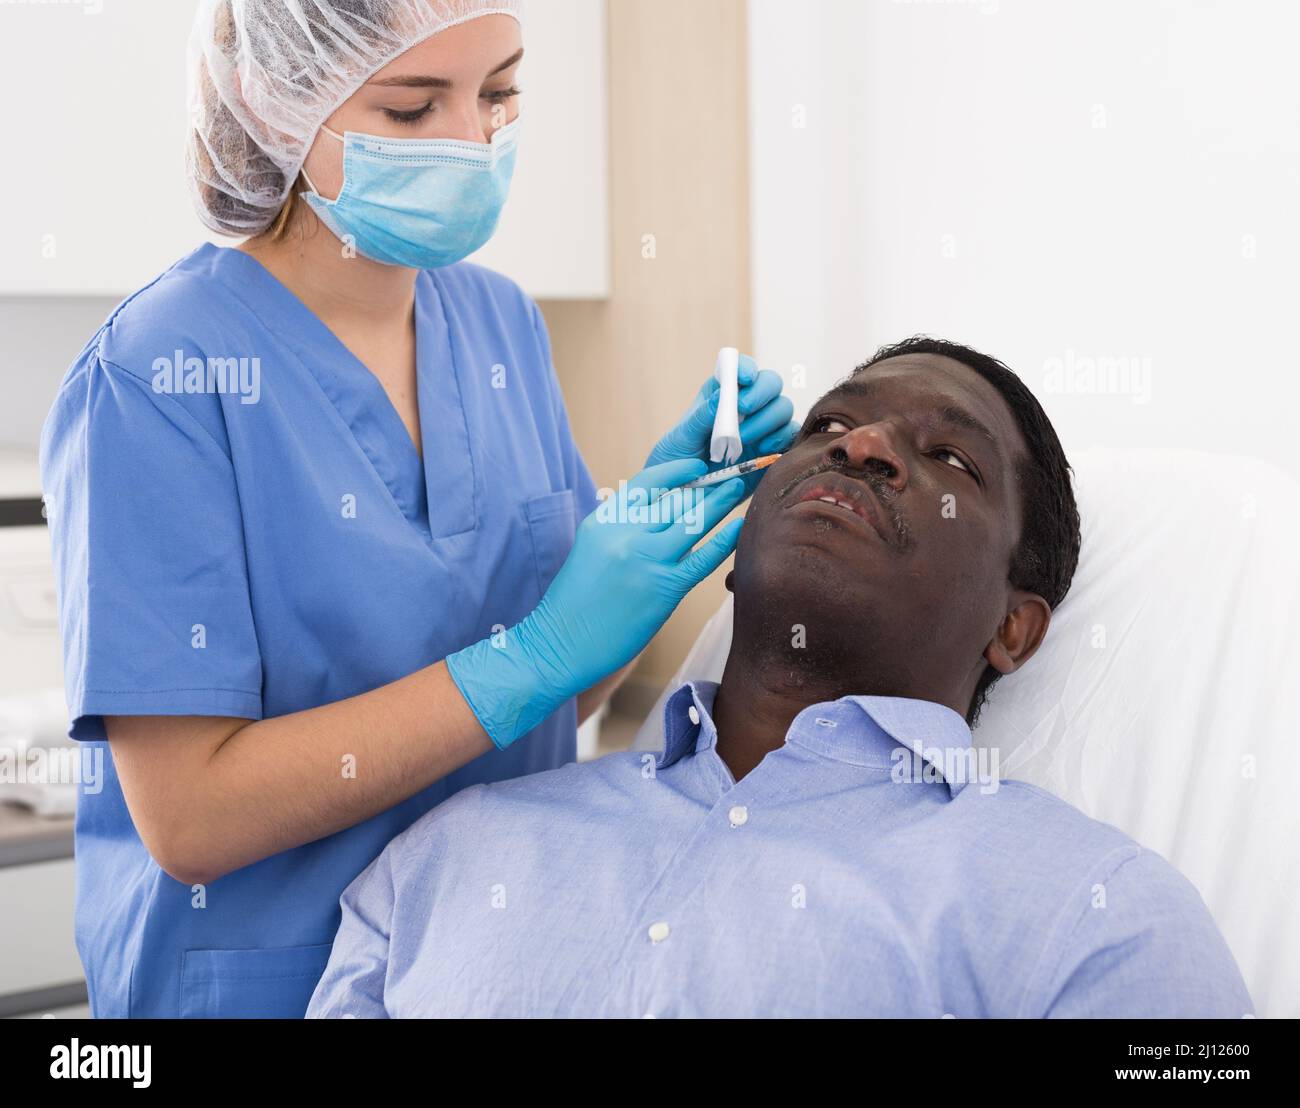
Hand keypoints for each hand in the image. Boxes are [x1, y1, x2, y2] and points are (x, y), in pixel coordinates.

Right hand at [446, 458, 746, 748]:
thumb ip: (622, 527)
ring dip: (722, 501)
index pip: (649, 480)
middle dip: (710, 482)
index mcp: (605, 520)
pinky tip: (739, 527)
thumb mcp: (592, 548)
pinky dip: (724, 540)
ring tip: (740, 487)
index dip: (680, 470)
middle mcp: (626, 534)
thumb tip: (659, 510)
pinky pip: (702, 558)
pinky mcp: (663, 589)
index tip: (701, 465)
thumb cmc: (576, 601)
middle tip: (736, 470)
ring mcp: (646, 560)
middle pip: (678, 498)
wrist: (560, 644)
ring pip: (694, 521)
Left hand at [644, 354, 798, 478]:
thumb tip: (721, 397)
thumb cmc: (678, 461)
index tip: (742, 379)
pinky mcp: (774, 450)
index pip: (741, 369)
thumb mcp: (682, 438)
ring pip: (783, 408)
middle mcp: (747, 406)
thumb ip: (701, 417)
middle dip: (761, 393)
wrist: (686, 496)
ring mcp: (763, 428)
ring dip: (766, 419)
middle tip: (743, 409)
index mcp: (721, 394)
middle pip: (771, 383)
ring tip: (742, 440)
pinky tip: (762, 450)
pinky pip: (790, 436)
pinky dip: (781, 439)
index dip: (746, 368)